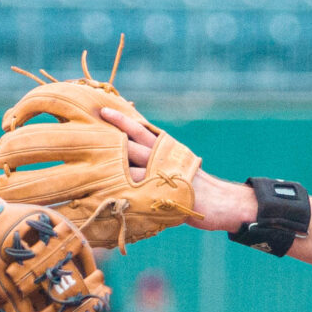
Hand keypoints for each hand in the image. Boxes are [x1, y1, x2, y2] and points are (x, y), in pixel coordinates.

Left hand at [99, 106, 252, 230]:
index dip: (121, 119)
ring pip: (132, 165)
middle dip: (111, 134)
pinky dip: (121, 189)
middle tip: (88, 127)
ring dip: (111, 163)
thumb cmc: (197, 182)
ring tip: (89, 159)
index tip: (103, 109)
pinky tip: (103, 190)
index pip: (140, 128)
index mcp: (166, 146)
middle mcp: (163, 156)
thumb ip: (159, 155)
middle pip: (131, 142)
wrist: (222, 201)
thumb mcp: (179, 161)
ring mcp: (162, 174)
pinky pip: (137, 190)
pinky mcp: (162, 193)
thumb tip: (139, 150)